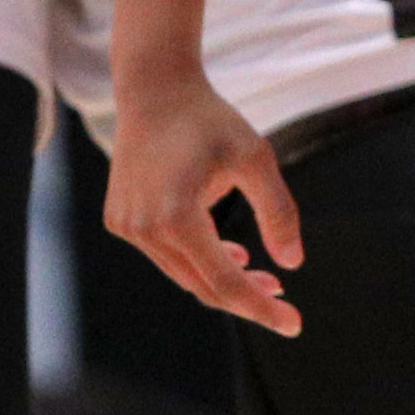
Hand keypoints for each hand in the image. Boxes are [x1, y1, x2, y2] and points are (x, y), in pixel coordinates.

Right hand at [104, 69, 303, 331]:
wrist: (155, 90)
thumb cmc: (209, 120)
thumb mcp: (256, 157)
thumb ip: (278, 212)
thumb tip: (294, 264)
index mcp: (178, 217)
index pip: (225, 283)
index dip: (261, 308)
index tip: (293, 324)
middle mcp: (145, 228)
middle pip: (202, 286)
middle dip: (245, 297)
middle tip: (282, 296)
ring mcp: (127, 226)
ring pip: (183, 273)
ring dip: (221, 277)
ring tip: (259, 273)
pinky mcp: (120, 220)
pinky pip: (166, 255)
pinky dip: (197, 260)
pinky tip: (227, 251)